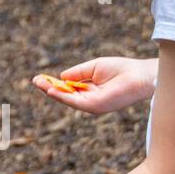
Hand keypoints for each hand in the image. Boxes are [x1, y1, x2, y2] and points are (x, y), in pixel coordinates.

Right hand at [31, 57, 157, 114]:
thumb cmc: (121, 70)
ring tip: (40, 84)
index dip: (54, 84)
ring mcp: (92, 105)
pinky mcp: (96, 106)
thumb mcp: (94, 67)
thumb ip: (78, 73)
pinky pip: (75, 102)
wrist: (139, 75)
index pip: (67, 89)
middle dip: (49, 88)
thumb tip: (61, 76)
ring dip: (52, 92)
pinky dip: (63, 96)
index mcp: (90, 91)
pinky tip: (53, 90)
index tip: (40, 78)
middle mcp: (89, 100)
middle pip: (64, 96)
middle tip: (35, 81)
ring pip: (67, 100)